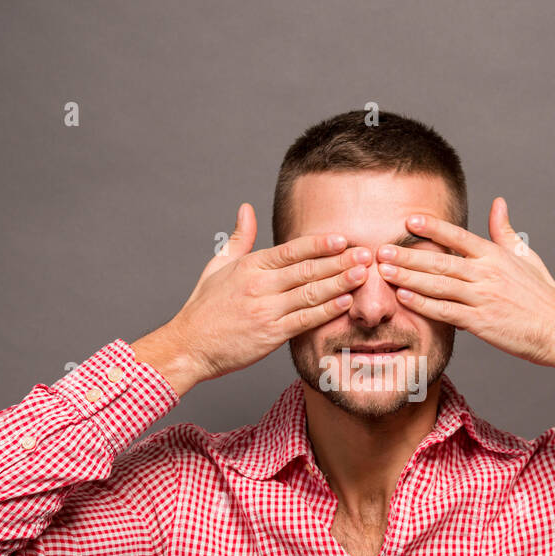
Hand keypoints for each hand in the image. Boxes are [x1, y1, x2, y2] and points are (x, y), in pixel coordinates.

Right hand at [131, 203, 370, 393]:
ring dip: (340, 283)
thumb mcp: (217, 266)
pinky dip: (327, 310)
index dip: (319, 244)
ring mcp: (266, 310)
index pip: (291, 250)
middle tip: (366, 253)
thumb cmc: (203, 309)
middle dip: (340, 261)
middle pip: (307, 269)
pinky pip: (305, 320)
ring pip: (310, 293)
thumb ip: (238, 238)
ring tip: (363, 274)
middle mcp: (259, 286)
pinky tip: (345, 302)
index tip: (342, 238)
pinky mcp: (271, 334)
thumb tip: (246, 209)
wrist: (188, 346)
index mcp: (250, 266)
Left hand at [373, 197, 554, 384]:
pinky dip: (424, 304)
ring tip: (385, 272)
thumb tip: (498, 203)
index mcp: (496, 256)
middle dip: (409, 255)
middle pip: (441, 260)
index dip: (433, 228)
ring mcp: (484, 298)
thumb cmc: (543, 296)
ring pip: (439, 284)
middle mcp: (488, 274)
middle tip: (382, 250)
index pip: (459, 236)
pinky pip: (447, 311)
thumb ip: (505, 231)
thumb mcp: (526, 257)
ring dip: (409, 277)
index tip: (409, 221)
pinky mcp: (482, 322)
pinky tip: (405, 298)